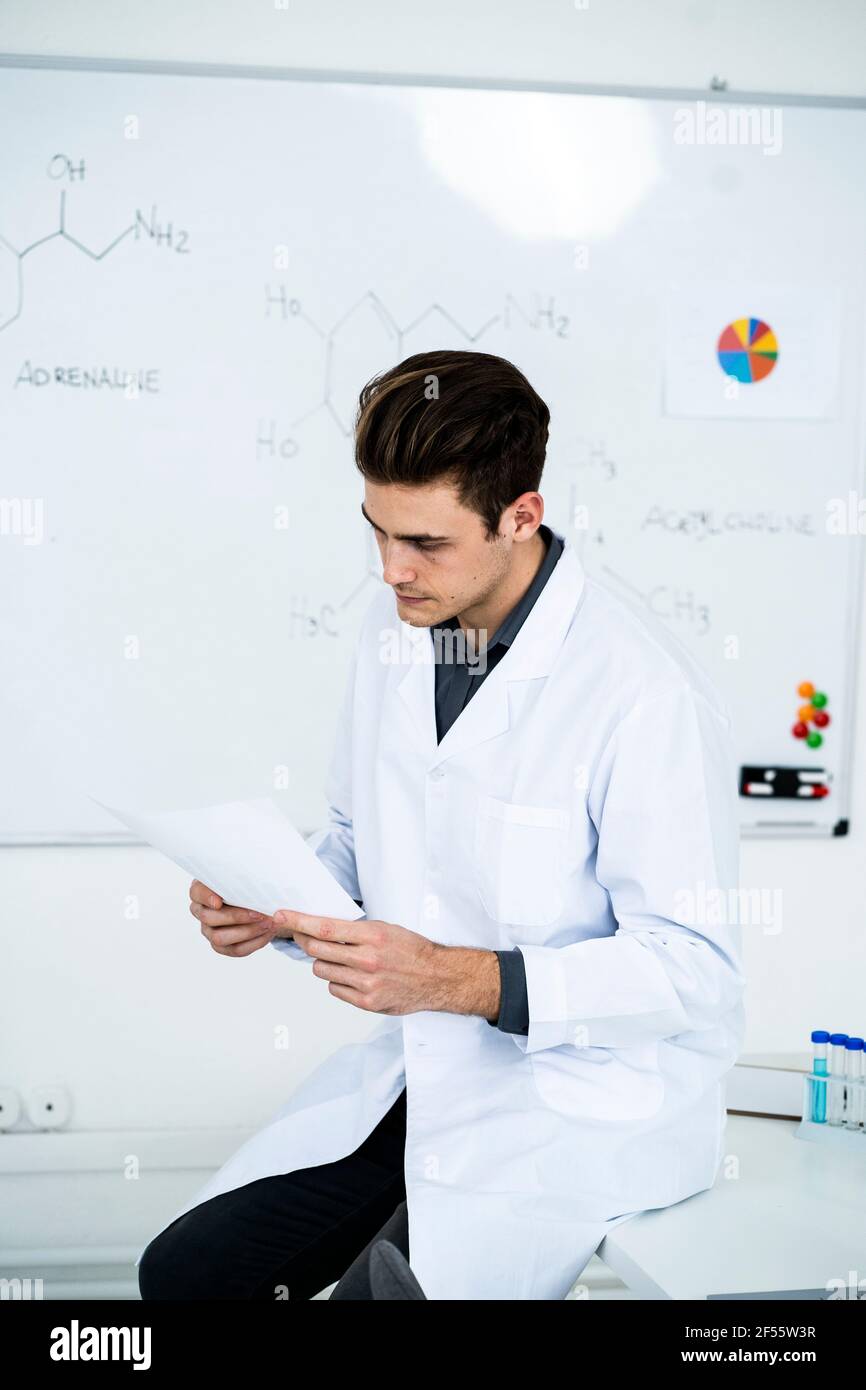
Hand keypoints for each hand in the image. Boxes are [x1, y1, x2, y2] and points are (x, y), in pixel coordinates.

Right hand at [189, 879, 276, 957]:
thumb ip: (249, 880)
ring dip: (247, 931)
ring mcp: (209, 930)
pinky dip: (254, 942)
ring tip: (268, 923)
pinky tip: (268, 932)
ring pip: (219, 938)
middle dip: (236, 916)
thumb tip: (262, 888)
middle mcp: (202, 911)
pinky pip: (235, 949)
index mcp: (204, 890)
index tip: (218, 902)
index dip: (206, 897)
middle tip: (259, 913)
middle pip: (207, 918)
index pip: (196, 892)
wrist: (258, 901)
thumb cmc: (249, 884)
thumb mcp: (248, 876)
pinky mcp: (222, 946)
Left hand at [271, 910, 500, 1019]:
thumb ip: (355, 931)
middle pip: (317, 950)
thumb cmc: (411, 950)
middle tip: (304, 937)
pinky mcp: (367, 1002)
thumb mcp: (386, 929)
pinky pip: (334, 989)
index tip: (281, 916)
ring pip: (322, 971)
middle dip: (305, 942)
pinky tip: (353, 976)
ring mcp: (366, 983)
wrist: (437, 978)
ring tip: (343, 960)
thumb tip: (320, 928)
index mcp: (373, 935)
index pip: (325, 928)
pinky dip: (337, 982)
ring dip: (325, 963)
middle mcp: (367, 959)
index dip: (299, 922)